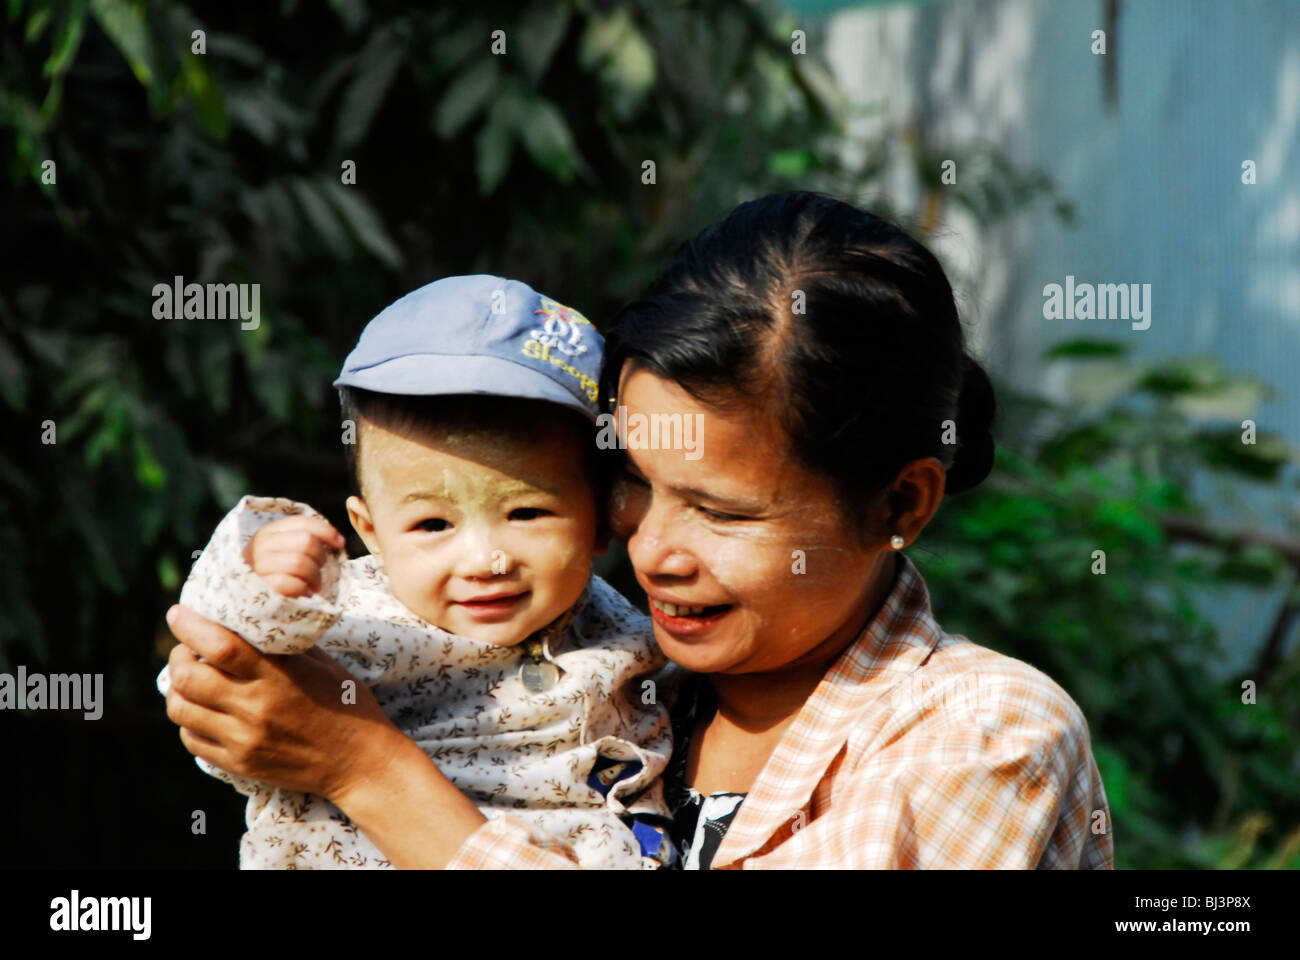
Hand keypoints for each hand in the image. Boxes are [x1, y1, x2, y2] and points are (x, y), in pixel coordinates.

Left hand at [163, 604, 397, 801]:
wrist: (361, 762)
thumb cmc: (348, 705)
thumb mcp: (324, 665)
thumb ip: (285, 645)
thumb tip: (251, 620)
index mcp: (279, 677)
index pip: (220, 646)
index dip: (190, 627)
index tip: (179, 614)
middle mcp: (256, 708)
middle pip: (188, 678)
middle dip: (178, 658)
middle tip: (186, 650)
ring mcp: (245, 739)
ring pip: (181, 710)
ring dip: (178, 690)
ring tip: (190, 681)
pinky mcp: (240, 764)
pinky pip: (192, 740)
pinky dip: (189, 721)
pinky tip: (203, 711)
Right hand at [243, 515, 345, 596]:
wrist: (240, 598)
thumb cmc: (269, 572)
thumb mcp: (280, 550)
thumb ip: (300, 540)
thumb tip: (337, 540)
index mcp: (268, 532)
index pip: (302, 523)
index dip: (326, 531)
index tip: (340, 543)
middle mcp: (261, 546)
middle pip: (306, 542)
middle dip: (320, 557)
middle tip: (320, 570)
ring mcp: (259, 566)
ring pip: (300, 562)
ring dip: (315, 576)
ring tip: (315, 585)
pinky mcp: (260, 587)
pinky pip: (290, 583)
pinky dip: (303, 589)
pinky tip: (304, 593)